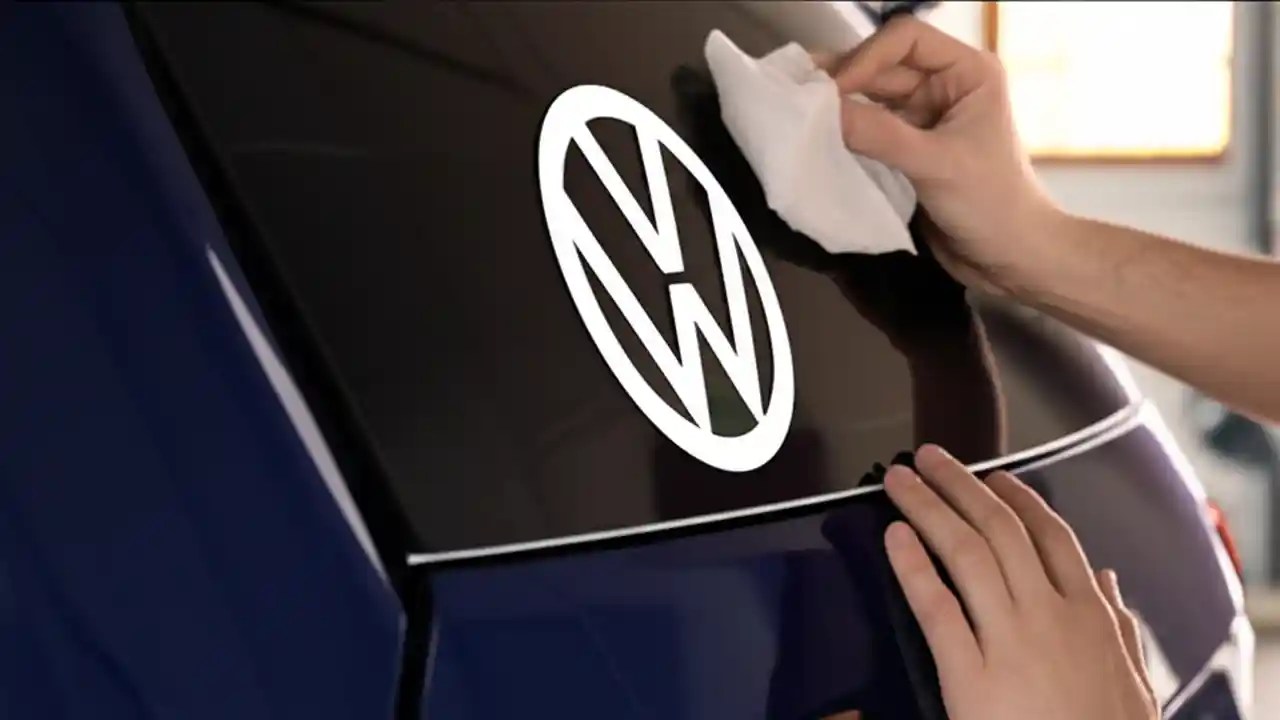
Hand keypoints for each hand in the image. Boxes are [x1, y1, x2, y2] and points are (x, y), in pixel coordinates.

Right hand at [819, 18, 1066, 295]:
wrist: (1010, 258)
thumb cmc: (995, 206)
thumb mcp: (937, 165)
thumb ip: (879, 135)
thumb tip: (824, 110)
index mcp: (968, 73)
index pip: (905, 40)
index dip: (865, 58)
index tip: (832, 91)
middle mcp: (945, 87)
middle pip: (880, 67)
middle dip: (843, 81)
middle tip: (799, 99)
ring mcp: (924, 119)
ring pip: (869, 98)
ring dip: (839, 107)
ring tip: (800, 117)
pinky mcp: (907, 150)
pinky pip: (867, 130)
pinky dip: (844, 134)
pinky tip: (818, 140)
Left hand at [883, 445, 1158, 719]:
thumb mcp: (1134, 685)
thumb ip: (1121, 630)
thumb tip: (1110, 582)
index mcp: (1091, 618)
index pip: (1050, 537)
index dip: (1015, 498)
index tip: (990, 474)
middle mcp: (1050, 618)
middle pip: (999, 531)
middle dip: (960, 485)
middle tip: (927, 457)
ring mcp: (1011, 643)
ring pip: (965, 553)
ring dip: (927, 507)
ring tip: (899, 481)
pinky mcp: (970, 678)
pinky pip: (936, 608)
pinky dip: (912, 566)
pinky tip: (893, 538)